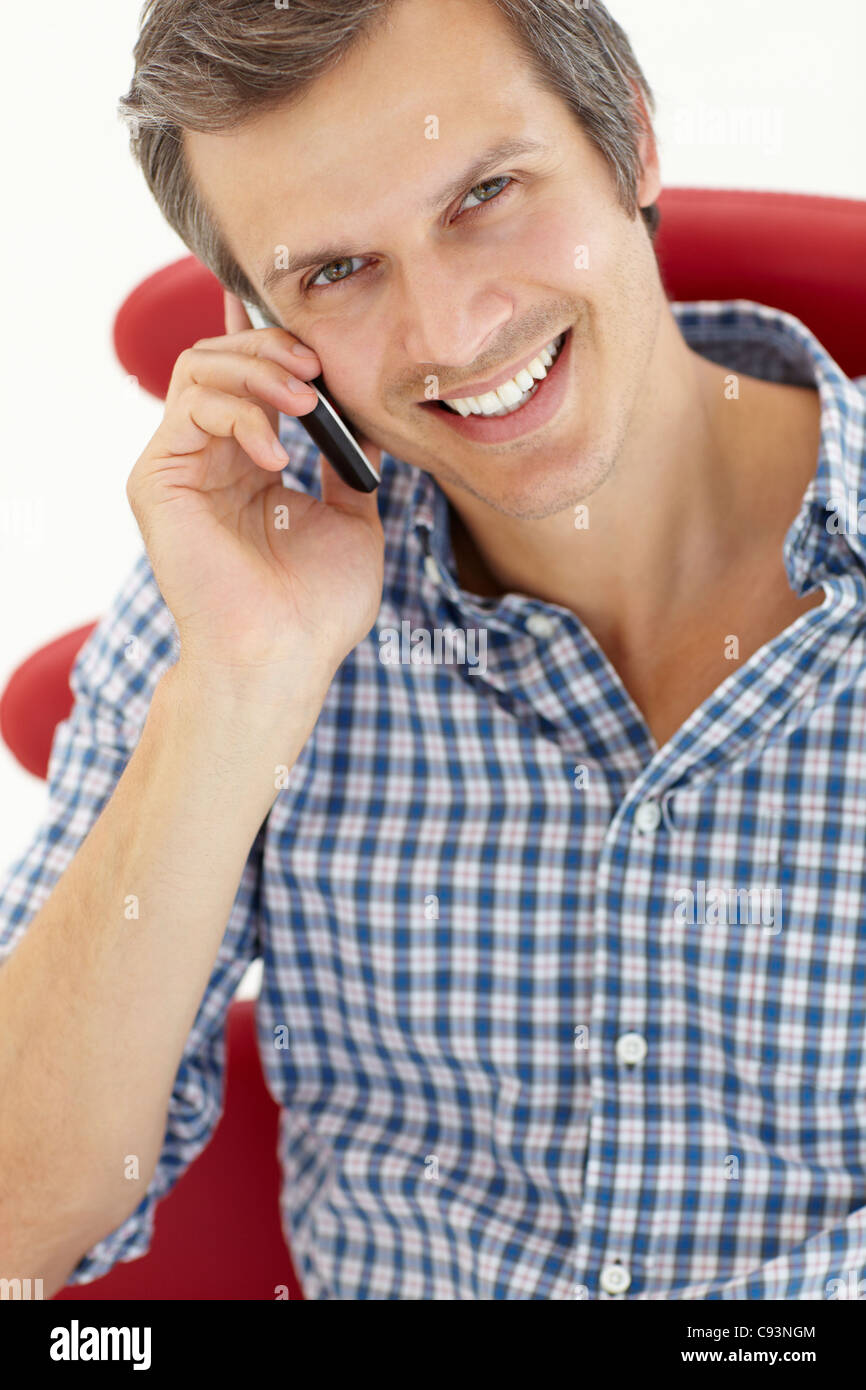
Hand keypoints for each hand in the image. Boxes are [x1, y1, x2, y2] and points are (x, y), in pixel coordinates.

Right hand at [126, 292, 383, 698]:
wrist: (283, 654)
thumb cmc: (318, 606)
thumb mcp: (353, 521)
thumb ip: (351, 465)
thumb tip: (370, 418)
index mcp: (251, 463)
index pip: (249, 378)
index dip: (272, 339)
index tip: (314, 328)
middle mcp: (211, 458)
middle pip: (221, 357)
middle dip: (273, 347)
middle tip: (317, 367)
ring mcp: (181, 465)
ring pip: (199, 366)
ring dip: (259, 370)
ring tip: (305, 403)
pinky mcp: (157, 478)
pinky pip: (190, 404)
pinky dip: (241, 413)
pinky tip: (277, 456)